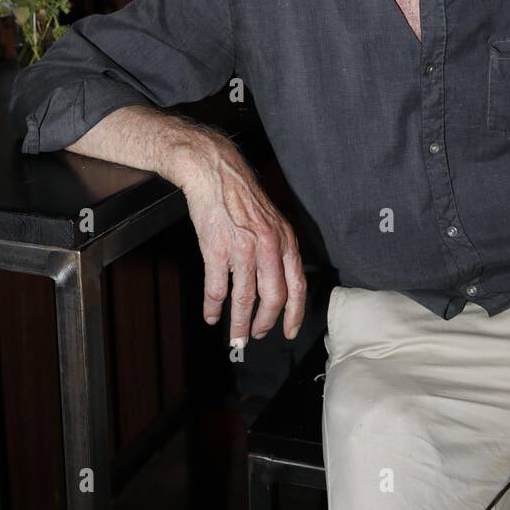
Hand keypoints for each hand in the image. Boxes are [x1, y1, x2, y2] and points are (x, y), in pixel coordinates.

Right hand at [177, 138, 306, 344]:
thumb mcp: (272, 221)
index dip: (295, 313)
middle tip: (256, 336)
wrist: (216, 172)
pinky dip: (213, 307)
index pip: (297, 286)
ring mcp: (242, 249)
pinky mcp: (216, 249)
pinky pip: (216, 289)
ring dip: (239, 323)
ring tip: (235, 337)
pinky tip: (211, 315)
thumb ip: (279, 250)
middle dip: (265, 323)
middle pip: (273, 298)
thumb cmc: (242, 197)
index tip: (290, 331)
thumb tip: (281, 282)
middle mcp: (268, 246)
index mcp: (285, 241)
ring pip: (244, 299)